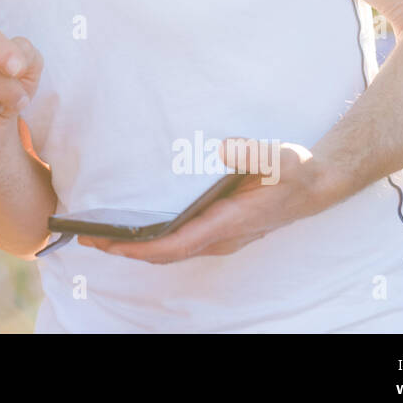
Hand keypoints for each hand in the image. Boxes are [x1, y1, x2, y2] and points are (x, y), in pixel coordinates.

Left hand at [78, 139, 332, 262]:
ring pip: (170, 251)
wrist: (315, 185)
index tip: (110, 245)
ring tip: (101, 236)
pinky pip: (179, 242)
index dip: (141, 249)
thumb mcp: (277, 157)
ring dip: (135, 248)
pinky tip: (134, 229)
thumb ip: (253, 153)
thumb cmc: (293, 170)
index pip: (176, 245)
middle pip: (165, 254)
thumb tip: (226, 148)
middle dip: (125, 251)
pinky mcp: (218, 231)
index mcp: (228, 223)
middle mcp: (220, 238)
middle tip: (88, 239)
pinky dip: (152, 242)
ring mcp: (219, 238)